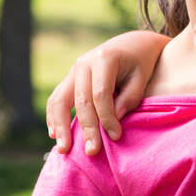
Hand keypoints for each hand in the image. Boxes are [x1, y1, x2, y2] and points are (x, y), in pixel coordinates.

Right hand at [45, 31, 171, 155]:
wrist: (131, 44)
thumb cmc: (140, 62)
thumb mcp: (142, 77)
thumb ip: (129, 98)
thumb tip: (113, 120)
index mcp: (104, 59)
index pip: (101, 94)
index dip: (107, 118)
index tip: (116, 137)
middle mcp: (84, 63)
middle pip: (81, 100)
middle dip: (87, 128)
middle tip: (92, 152)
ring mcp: (74, 70)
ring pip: (60, 100)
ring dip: (60, 126)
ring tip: (64, 149)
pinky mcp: (70, 79)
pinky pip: (57, 99)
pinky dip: (53, 117)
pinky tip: (55, 135)